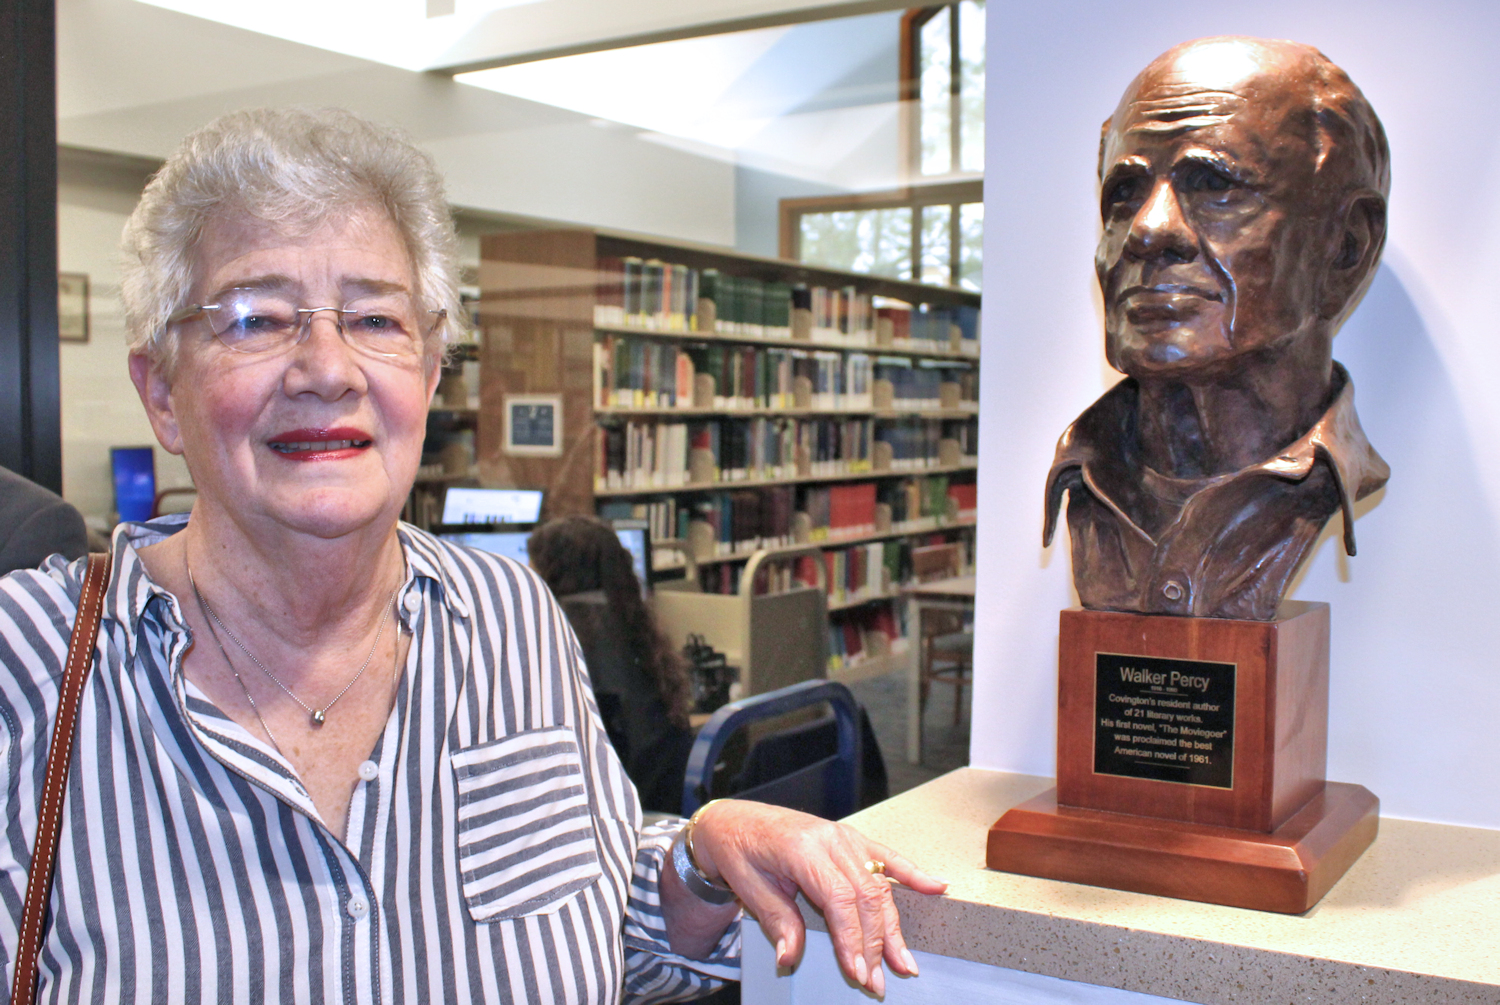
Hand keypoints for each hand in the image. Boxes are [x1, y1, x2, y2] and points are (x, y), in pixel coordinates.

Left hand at [690, 800, 946, 995]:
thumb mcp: (748, 887)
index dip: (853, 939)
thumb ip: (777, 922)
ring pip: (879, 884)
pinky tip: (936, 887)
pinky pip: (886, 857)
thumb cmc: (739, 849)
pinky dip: (912, 873)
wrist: (733, 820)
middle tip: (879, 980)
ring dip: (893, 926)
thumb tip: (790, 959)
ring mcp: (844, 836)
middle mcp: (830, 839)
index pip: (840, 900)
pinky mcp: (850, 838)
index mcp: (803, 849)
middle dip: (875, 943)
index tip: (858, 972)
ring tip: (904, 961)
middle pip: (866, 896)